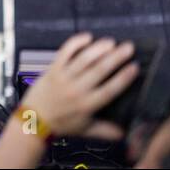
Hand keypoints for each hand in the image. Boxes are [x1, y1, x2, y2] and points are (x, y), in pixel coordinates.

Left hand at [19, 33, 139, 140]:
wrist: (34, 119)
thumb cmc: (62, 124)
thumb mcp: (86, 130)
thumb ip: (107, 131)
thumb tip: (127, 133)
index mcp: (88, 104)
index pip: (110, 89)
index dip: (123, 78)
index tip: (135, 66)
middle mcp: (77, 89)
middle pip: (99, 70)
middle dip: (116, 57)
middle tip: (128, 47)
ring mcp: (63, 77)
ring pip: (83, 59)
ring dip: (98, 48)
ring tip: (111, 41)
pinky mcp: (52, 69)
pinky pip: (64, 53)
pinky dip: (75, 43)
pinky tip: (87, 36)